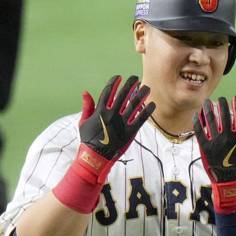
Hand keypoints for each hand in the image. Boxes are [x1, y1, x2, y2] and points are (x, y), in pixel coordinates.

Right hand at [53, 76, 154, 214]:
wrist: (95, 158)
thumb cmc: (88, 140)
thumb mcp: (83, 122)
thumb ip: (87, 107)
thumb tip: (86, 92)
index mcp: (100, 111)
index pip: (109, 92)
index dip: (114, 83)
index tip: (119, 77)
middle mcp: (112, 114)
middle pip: (123, 95)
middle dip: (130, 84)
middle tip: (135, 78)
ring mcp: (121, 123)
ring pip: (134, 105)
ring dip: (141, 95)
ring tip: (146, 88)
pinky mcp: (130, 133)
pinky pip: (140, 119)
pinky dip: (147, 111)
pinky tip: (152, 104)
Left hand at [193, 96, 235, 182]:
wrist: (230, 182)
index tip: (235, 98)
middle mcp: (228, 137)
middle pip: (224, 114)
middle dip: (222, 103)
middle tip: (220, 99)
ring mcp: (216, 142)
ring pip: (211, 120)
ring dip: (208, 108)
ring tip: (207, 102)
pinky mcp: (205, 148)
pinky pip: (200, 131)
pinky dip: (198, 121)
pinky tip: (197, 115)